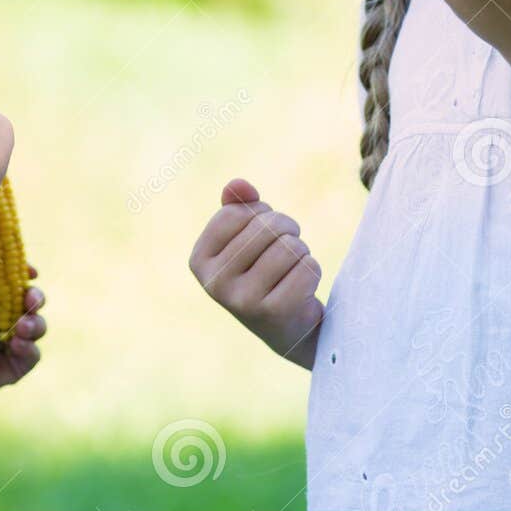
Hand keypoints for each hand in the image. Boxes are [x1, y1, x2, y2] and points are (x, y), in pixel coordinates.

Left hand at [0, 270, 46, 402]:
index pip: (12, 279)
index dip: (24, 272)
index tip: (29, 270)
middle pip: (30, 301)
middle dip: (35, 297)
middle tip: (29, 298)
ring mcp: (7, 344)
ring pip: (37, 327)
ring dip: (35, 323)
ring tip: (21, 326)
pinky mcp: (10, 370)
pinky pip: (32, 356)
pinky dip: (30, 348)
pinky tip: (18, 345)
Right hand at [189, 178, 321, 368]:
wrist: (287, 327)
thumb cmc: (263, 271)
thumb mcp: (245, 237)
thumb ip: (238, 205)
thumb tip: (238, 184)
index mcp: (199, 261)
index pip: (234, 213)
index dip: (260, 213)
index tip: (264, 230)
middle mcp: (215, 283)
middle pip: (266, 226)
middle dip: (286, 228)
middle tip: (288, 244)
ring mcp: (242, 300)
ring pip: (289, 246)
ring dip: (301, 250)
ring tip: (293, 267)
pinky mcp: (274, 312)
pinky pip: (306, 268)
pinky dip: (311, 270)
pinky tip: (302, 287)